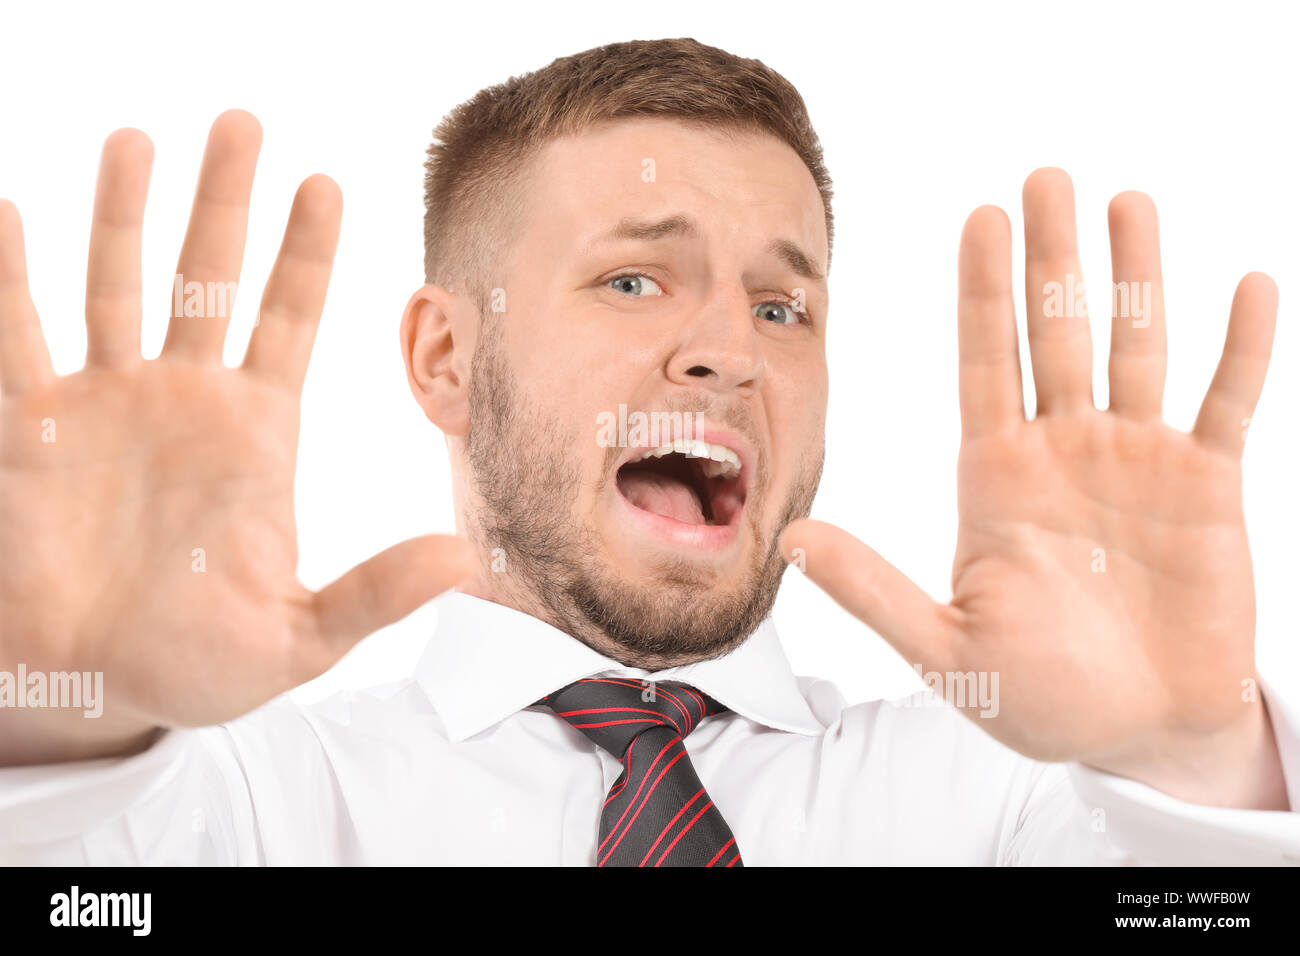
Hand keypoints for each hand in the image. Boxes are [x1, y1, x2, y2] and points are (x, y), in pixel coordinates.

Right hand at [0, 111, 474, 764]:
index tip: (326, 183)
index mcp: (256, 432)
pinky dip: (9, 282)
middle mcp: (186, 398)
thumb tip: (465, 561)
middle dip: (226, 201)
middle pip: (209, 275)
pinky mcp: (36, 428)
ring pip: (117, 284)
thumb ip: (376, 596)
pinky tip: (12, 215)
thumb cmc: (197, 661)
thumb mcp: (299, 638)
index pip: (287, 320)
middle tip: (242, 122)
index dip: (306, 253)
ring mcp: (108, 403)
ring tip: (137, 138)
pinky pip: (16, 340)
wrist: (95, 688)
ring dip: (125, 213)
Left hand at [782, 168, 1286, 808]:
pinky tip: (1245, 285)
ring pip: (1137, 346)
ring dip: (1136, 275)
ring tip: (1127, 200)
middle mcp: (1062, 450)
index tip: (979, 218)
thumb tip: (790, 541)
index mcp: (996, 476)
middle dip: (1050, 257)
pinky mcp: (1206, 485)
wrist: (1139, 734)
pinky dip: (1239, 350)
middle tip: (1045, 176)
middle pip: (1055, 333)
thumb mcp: (947, 646)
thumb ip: (873, 590)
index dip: (982, 291)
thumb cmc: (1039, 697)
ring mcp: (1136, 460)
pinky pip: (1226, 402)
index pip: (984, 362)